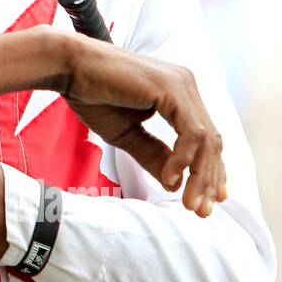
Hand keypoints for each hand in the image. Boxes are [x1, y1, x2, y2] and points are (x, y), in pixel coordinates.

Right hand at [57, 34, 226, 217]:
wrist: (69, 69)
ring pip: (206, 140)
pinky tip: (171, 178)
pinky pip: (190, 132)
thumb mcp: (127, 135)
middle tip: (201, 212)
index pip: (205, 138)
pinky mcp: (171, 89)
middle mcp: (186, 86)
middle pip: (212, 141)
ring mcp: (182, 85)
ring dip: (200, 176)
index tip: (206, 202)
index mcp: (179, 95)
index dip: (209, 172)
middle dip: (208, 180)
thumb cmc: (92, 96)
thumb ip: (152, 155)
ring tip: (188, 203)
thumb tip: (174, 184)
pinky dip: (184, 158)